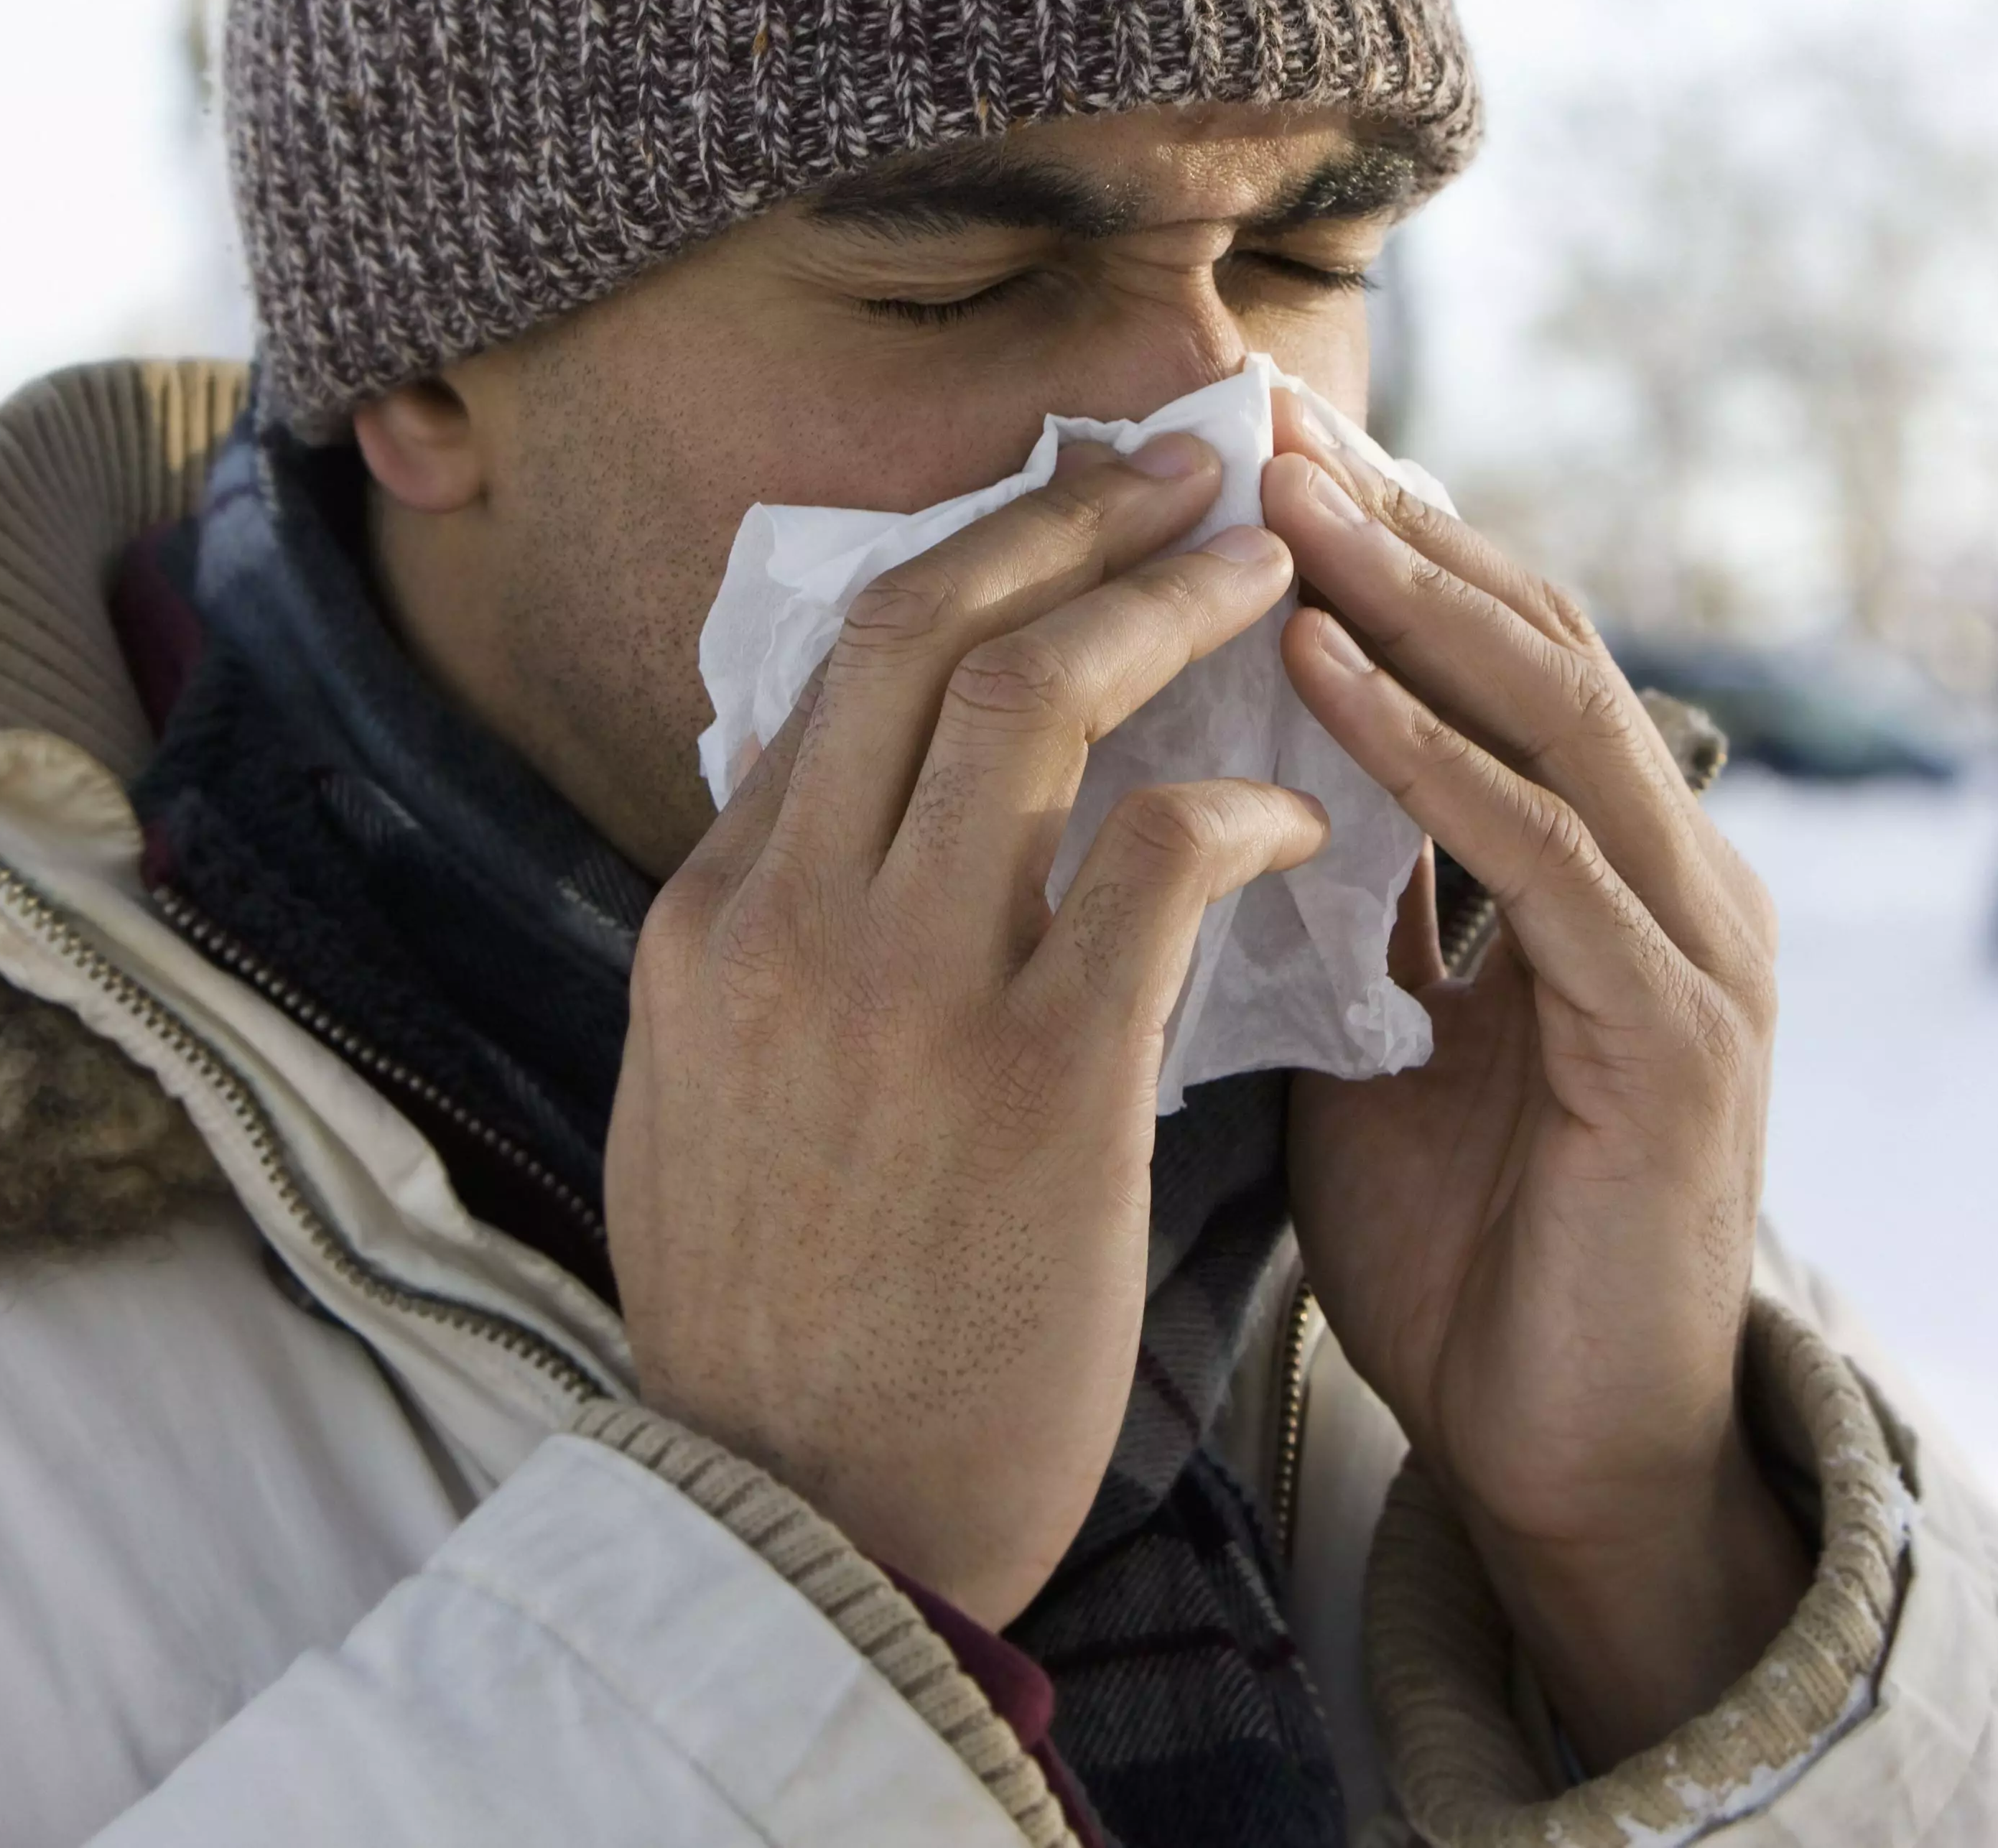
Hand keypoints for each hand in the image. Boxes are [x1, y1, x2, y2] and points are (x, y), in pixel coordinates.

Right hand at [610, 439, 1325, 1627]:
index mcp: (705, 923)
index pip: (830, 675)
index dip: (965, 563)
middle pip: (923, 629)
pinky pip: (1165, 858)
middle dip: (1063, 514)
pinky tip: (1298, 815)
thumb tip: (818, 829)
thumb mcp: (699, 1108)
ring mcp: (907, 994)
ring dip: (1167, 601)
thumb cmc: (774, 1336)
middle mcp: (786, 924)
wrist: (799, 1533)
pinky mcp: (1043, 1084)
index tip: (1061, 516)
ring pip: (1038, 698)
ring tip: (1271, 560)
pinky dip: (1243, 799)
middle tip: (1183, 463)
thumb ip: (759, 956)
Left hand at [1263, 403, 1807, 1768]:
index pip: (1484, 646)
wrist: (1564, 1463)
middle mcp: (1666, 872)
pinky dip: (1431, 755)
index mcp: (1596, 862)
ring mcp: (1691, 948)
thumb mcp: (1367, 1032)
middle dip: (1389, 519)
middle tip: (1254, 414)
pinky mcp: (1677, 1043)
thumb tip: (1194, 760)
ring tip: (1281, 500)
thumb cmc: (1459, 1249)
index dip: (1370, 535)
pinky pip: (1545, 861)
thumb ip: (1327, 895)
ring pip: (1552, 709)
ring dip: (1407, 594)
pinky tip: (1321, 676)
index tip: (1235, 439)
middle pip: (1527, 635)